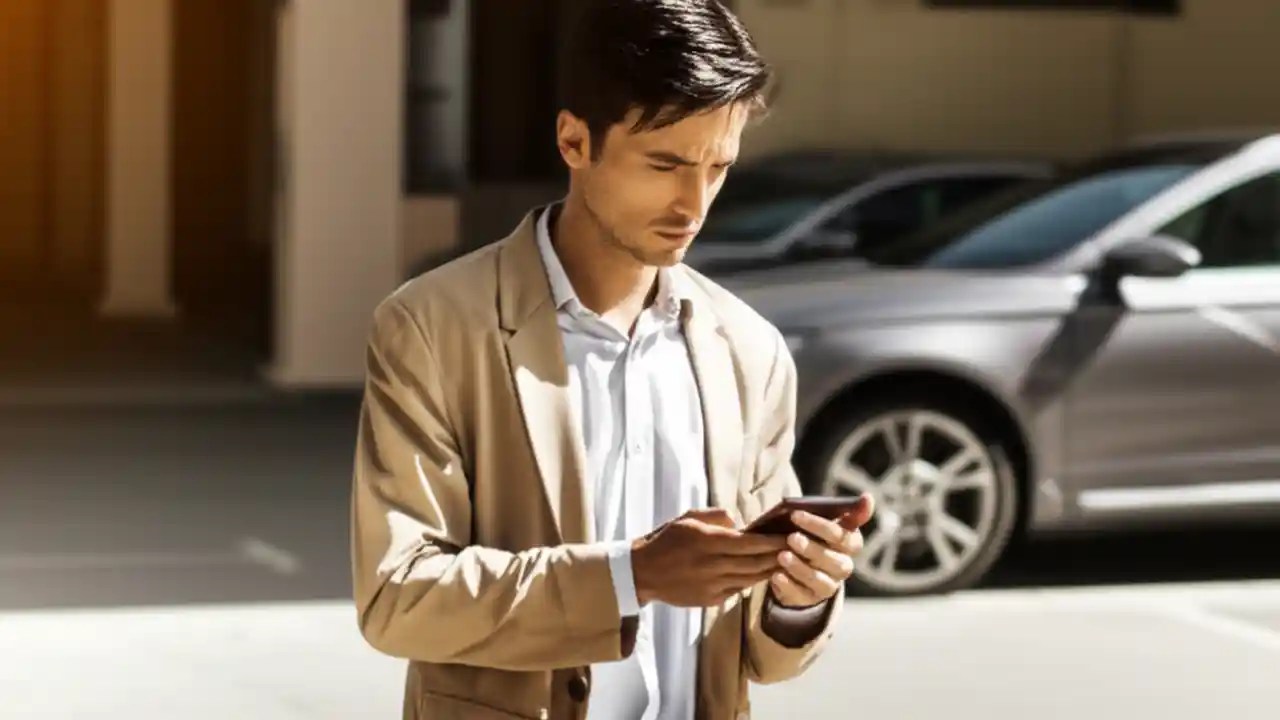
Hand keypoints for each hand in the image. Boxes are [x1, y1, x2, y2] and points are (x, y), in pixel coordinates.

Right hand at [632, 509, 788, 607]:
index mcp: (707, 541)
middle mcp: (712, 565)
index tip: (789, 535)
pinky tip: (764, 575)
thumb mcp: (688, 518)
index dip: (772, 541)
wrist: (642, 572)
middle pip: (754, 562)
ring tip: (788, 562)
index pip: (749, 543)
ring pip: (750, 579)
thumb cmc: (667, 540)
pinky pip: (737, 590)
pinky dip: (752, 582)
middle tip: (799, 549)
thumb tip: (740, 523)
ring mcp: (711, 585)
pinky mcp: (709, 600)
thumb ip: (716, 517)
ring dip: (770, 571)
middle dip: (779, 556)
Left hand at [770, 495, 874, 607]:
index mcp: (850, 544)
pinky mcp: (811, 598)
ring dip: (799, 567)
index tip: (795, 514)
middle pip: (831, 559)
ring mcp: (829, 585)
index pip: (841, 536)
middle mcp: (843, 567)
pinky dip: (788, 585)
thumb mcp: (827, 521)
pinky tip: (776, 576)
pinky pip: (801, 594)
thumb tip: (868, 498)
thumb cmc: (815, 535)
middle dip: (810, 548)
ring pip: (817, 579)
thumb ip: (847, 510)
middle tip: (791, 538)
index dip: (819, 525)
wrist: (803, 565)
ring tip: (782, 556)